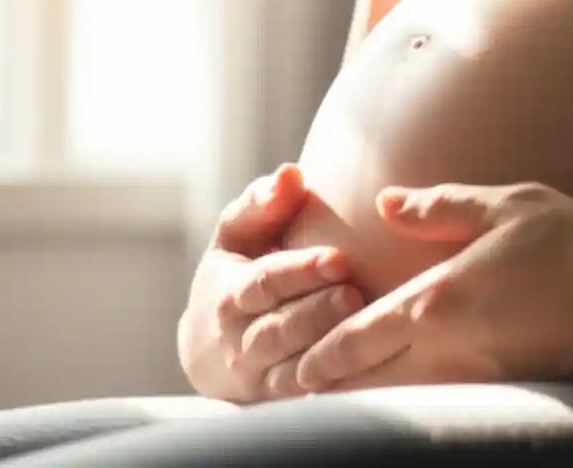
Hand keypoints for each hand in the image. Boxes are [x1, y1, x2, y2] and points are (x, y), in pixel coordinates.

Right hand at [177, 164, 365, 401]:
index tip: (339, 257)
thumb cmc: (235, 270)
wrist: (210, 346)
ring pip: (291, 366)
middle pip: (278, 328)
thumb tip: (291, 173)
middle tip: (355, 292)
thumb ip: (261, 202)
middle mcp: (239, 338)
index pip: (263, 282)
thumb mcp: (237, 234)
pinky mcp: (278, 399)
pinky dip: (330, 387)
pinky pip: (304, 397)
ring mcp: (258, 374)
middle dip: (316, 312)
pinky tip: (363, 368)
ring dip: (325, 348)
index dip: (299, 271)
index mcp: (228, 292)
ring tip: (362, 323)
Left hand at [295, 182, 572, 391]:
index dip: (323, 353)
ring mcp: (478, 381)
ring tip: (336, 407)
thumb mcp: (509, 206)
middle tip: (297, 395)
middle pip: (370, 382)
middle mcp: (448, 350)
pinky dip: (412, 411)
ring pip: (403, 402)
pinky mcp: (509, 397)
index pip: (359, 334)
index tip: (296, 367)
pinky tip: (405, 409)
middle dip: (331, 390)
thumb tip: (386, 203)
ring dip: (366, 406)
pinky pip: (444, 408)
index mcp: (438, 301)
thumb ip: (442, 206)